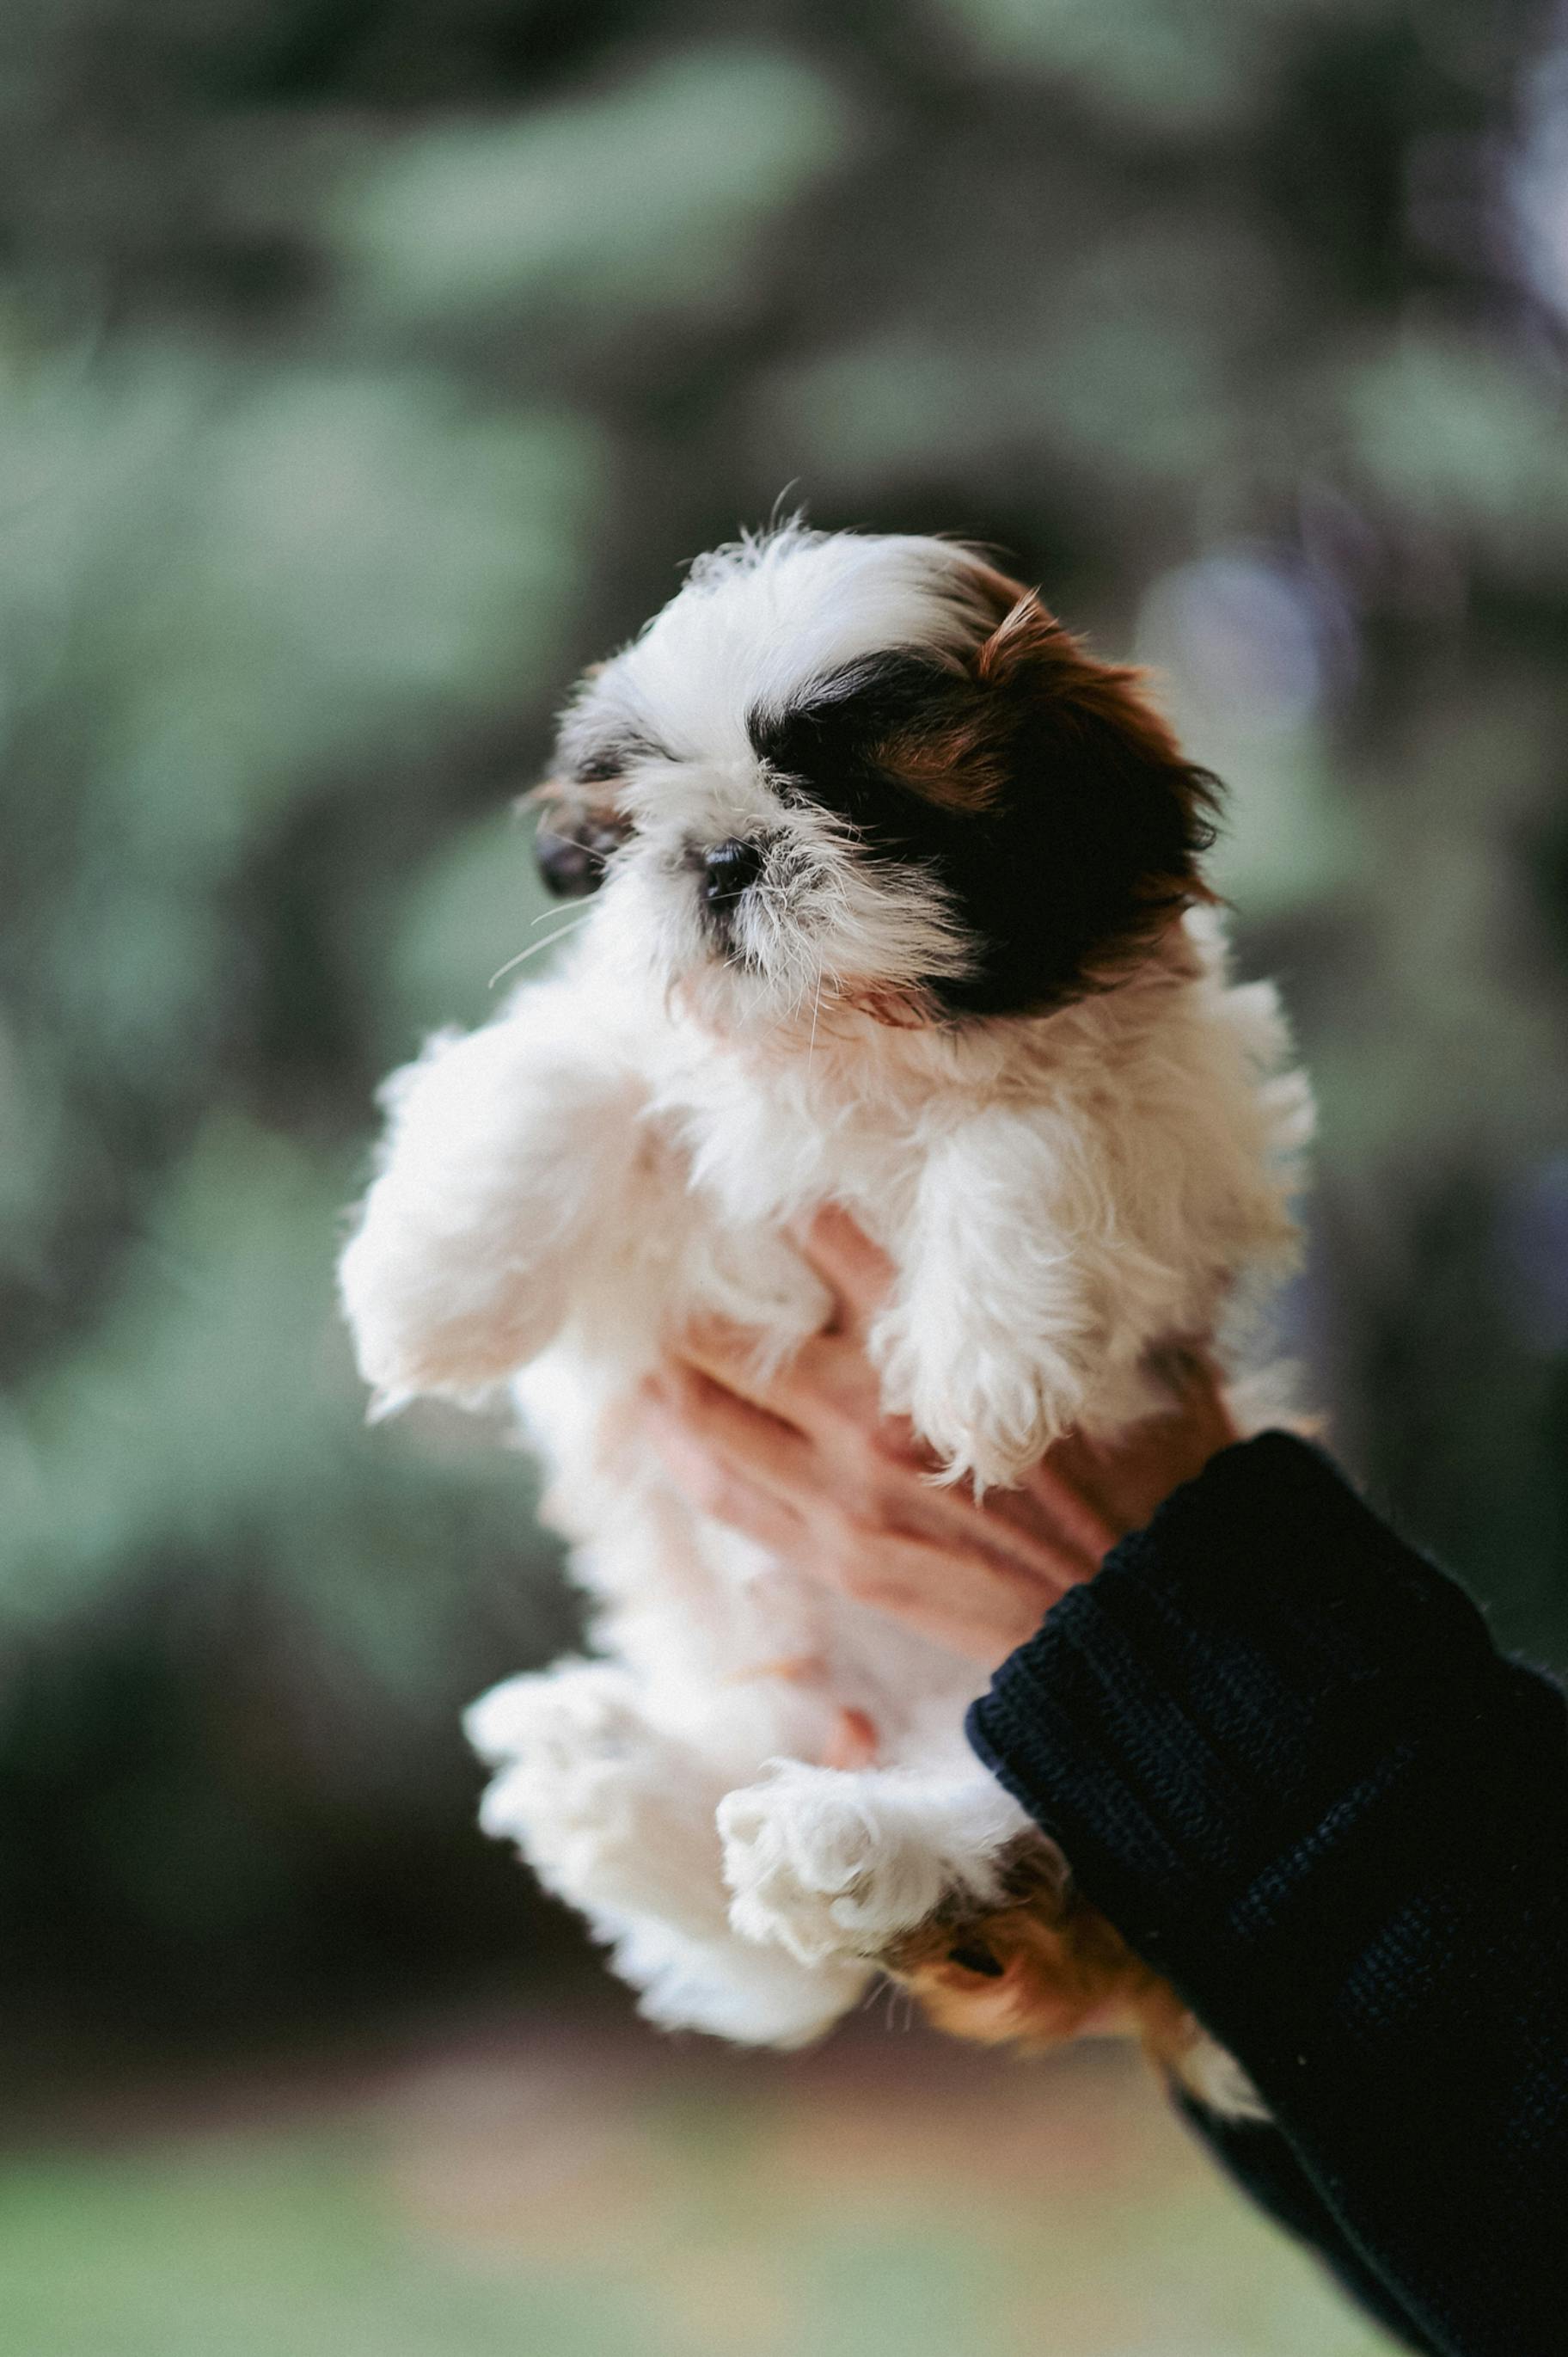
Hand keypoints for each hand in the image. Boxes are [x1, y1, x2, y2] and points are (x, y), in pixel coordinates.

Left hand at [638, 1207, 1237, 1670]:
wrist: (1156, 1623)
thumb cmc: (1163, 1482)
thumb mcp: (1139, 1354)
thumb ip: (1087, 1288)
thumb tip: (1082, 1214)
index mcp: (943, 1347)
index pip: (826, 1240)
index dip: (780, 1204)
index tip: (752, 1181)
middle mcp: (874, 1413)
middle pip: (739, 1329)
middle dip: (694, 1287)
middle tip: (663, 1252)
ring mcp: (845, 1493)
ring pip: (710, 1409)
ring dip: (668, 1365)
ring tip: (644, 1328)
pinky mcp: (840, 1558)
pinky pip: (727, 1494)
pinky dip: (680, 1449)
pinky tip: (654, 1416)